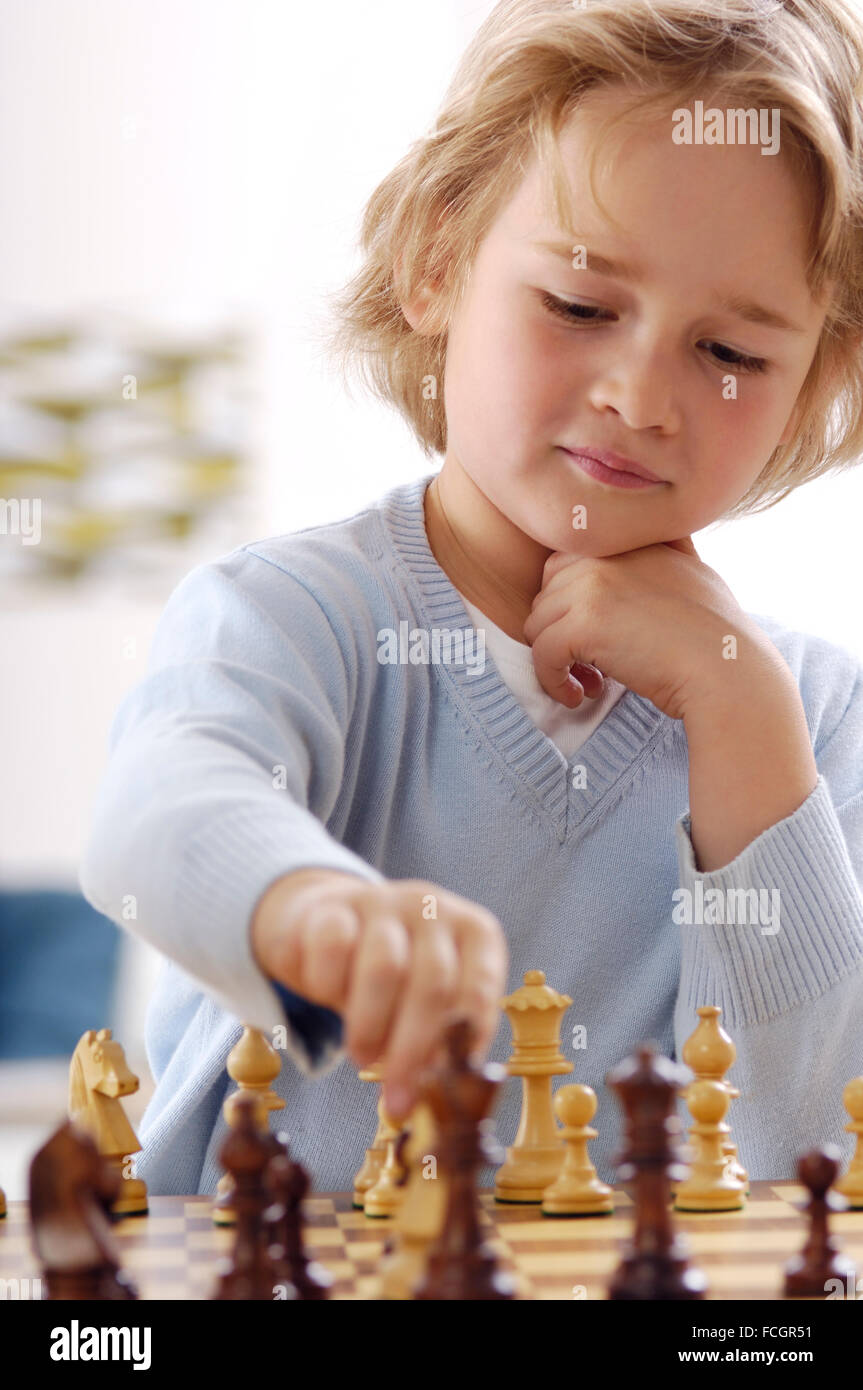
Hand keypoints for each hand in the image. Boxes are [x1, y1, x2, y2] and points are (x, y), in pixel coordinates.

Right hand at [251, 868, 507, 1117]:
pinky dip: (329, 989)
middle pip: (433, 982)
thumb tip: (440, 1098)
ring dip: (371, 1026)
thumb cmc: (396, 977)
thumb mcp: (427, 1002)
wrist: (331, 926)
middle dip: (413, 1049)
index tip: (448, 1083)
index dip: (465, 1038)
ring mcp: (384, 902)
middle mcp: (435, 910)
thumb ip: (440, 1038)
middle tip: (397, 1097)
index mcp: (474, 934)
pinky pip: (334, 949)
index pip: (481, 986)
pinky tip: (328, 1003)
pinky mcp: (334, 906)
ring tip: (362, 1058)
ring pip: (385, 967)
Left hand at [522, 536, 763, 721]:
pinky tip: (578, 696)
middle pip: (547, 593)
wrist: (729, 672)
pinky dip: (551, 680)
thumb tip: (663, 544)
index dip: (571, 604)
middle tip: (588, 664)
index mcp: (629, 543)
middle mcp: (607, 556)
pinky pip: (541, 653)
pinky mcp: (585, 624)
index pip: (567, 564)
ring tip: (588, 682)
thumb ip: (668, 553)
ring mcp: (593, 587)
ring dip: (555, 658)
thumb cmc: (717, 638)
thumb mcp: (695, 573)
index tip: (595, 636)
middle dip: (560, 630)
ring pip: (538, 624)